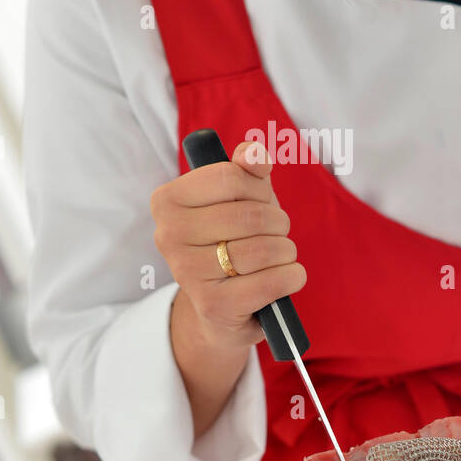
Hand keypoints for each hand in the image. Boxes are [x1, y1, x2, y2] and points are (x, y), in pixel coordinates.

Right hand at [150, 140, 306, 352]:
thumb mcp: (239, 197)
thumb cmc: (232, 239)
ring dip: (286, 250)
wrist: (220, 306)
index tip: (260, 200)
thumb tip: (253, 154)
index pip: (229, 177)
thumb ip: (246, 169)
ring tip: (280, 255)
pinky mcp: (213, 305)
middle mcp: (168, 235)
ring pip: (263, 249)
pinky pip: (271, 282)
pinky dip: (292, 276)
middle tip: (276, 232)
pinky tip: (287, 276)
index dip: (259, 188)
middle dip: (277, 222)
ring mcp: (187, 273)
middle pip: (250, 215)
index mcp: (167, 200)